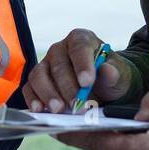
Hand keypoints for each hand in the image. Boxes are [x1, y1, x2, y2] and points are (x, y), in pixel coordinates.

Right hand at [22, 28, 136, 111]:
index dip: (82, 64)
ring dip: (48, 93)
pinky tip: (40, 110)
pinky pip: (29, 88)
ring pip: (39, 75)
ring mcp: (45, 64)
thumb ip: (114, 73)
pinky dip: (33, 99)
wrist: (102, 91)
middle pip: (58, 64)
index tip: (87, 82)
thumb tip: (108, 70)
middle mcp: (60, 49)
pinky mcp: (36, 82)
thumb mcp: (119, 76)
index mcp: (81, 39)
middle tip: (76, 105)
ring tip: (59, 109)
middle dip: (67, 86)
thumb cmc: (109, 79)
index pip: (79, 46)